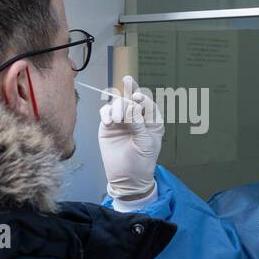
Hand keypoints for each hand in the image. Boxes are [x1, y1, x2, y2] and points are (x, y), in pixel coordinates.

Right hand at [98, 76, 163, 199]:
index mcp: (152, 120)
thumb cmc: (142, 162)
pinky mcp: (108, 125)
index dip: (142, 98)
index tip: (136, 98)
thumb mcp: (145, 143)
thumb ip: (138, 123)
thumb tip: (131, 105)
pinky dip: (106, 113)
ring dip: (117, 106)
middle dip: (130, 88)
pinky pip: (106, 112)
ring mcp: (122, 120)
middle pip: (132, 97)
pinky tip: (108, 122)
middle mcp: (137, 117)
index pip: (147, 103)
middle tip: (127, 81)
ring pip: (118, 103)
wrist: (127, 178)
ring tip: (117, 120)